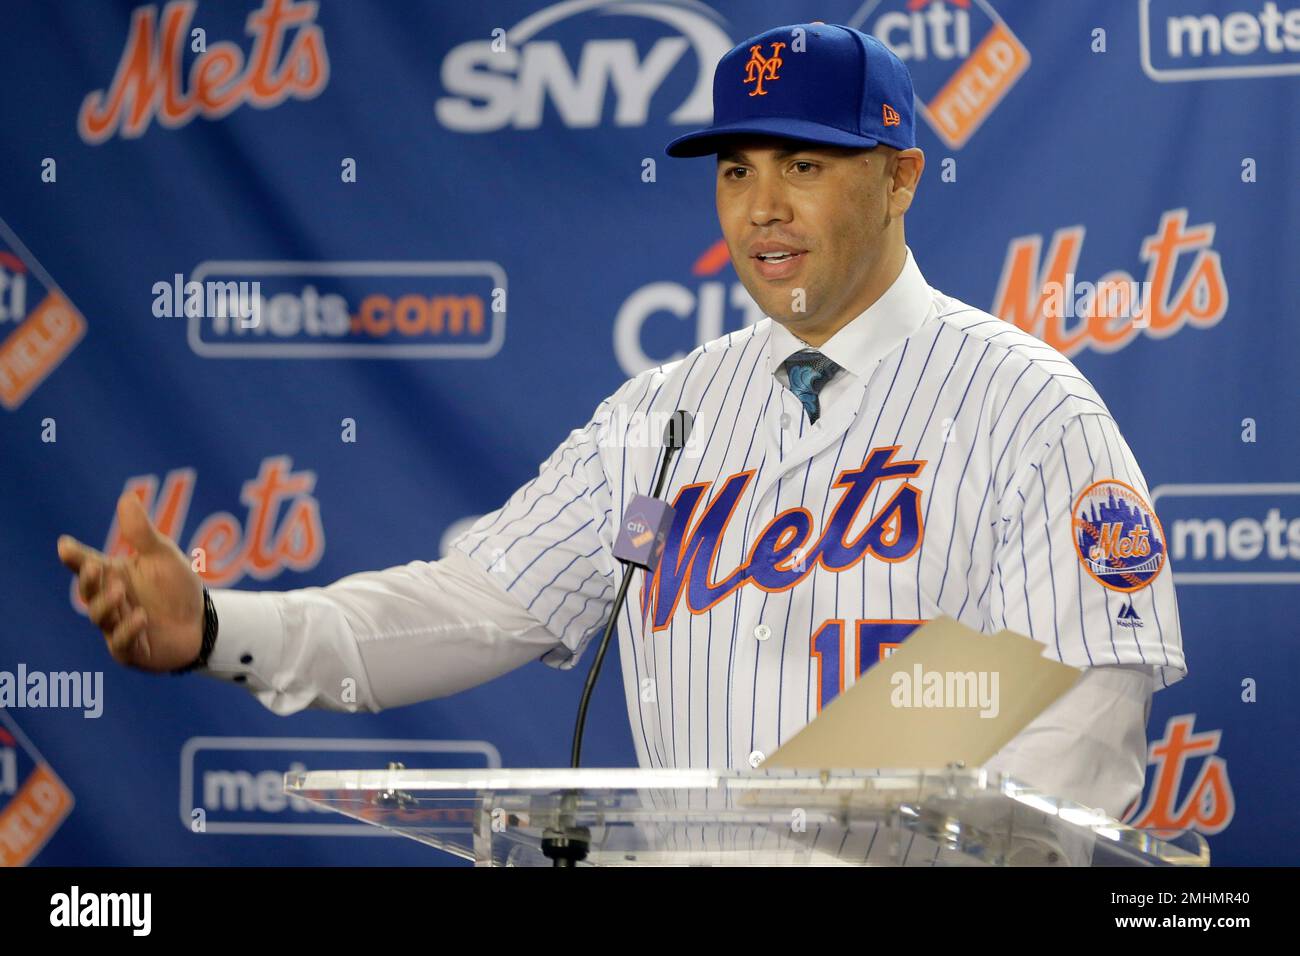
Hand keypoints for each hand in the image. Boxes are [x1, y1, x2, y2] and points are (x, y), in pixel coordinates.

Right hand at [57, 493, 203, 672]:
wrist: (203, 622)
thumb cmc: (176, 587)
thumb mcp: (162, 556)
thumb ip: (141, 533)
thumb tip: (126, 498)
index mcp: (112, 576)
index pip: (86, 565)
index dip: (74, 557)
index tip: (66, 546)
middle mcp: (110, 601)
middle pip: (89, 592)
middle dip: (89, 581)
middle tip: (95, 568)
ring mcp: (117, 627)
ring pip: (101, 617)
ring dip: (108, 604)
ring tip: (121, 590)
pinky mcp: (131, 651)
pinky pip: (122, 644)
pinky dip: (128, 630)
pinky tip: (140, 617)